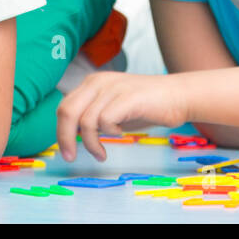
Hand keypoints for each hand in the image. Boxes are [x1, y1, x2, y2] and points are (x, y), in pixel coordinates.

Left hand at [56, 72, 188, 161]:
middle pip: (67, 111)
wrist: (178, 96)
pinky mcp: (127, 97)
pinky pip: (105, 120)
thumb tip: (72, 135)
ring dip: (92, 143)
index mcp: (92, 83)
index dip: (61, 131)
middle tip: (71, 157)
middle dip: (65, 138)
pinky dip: (109, 133)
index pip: (64, 106)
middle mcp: (98, 82)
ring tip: (102, 153)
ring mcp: (113, 88)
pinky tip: (120, 134)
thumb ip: (93, 117)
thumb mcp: (113, 109)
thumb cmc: (145, 106)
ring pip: (86, 120)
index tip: (67, 151)